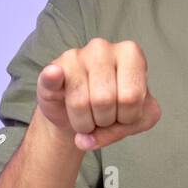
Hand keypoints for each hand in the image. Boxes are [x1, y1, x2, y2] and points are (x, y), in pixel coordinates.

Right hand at [36, 38, 161, 150]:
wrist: (81, 113)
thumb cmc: (116, 109)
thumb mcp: (135, 122)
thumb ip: (121, 131)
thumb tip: (83, 139)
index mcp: (131, 54)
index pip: (132, 97)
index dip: (127, 116)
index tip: (124, 111)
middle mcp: (103, 48)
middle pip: (105, 100)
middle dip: (105, 121)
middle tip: (103, 115)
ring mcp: (75, 55)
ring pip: (80, 103)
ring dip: (84, 124)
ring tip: (88, 114)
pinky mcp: (52, 67)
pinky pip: (52, 77)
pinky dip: (52, 79)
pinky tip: (55, 76)